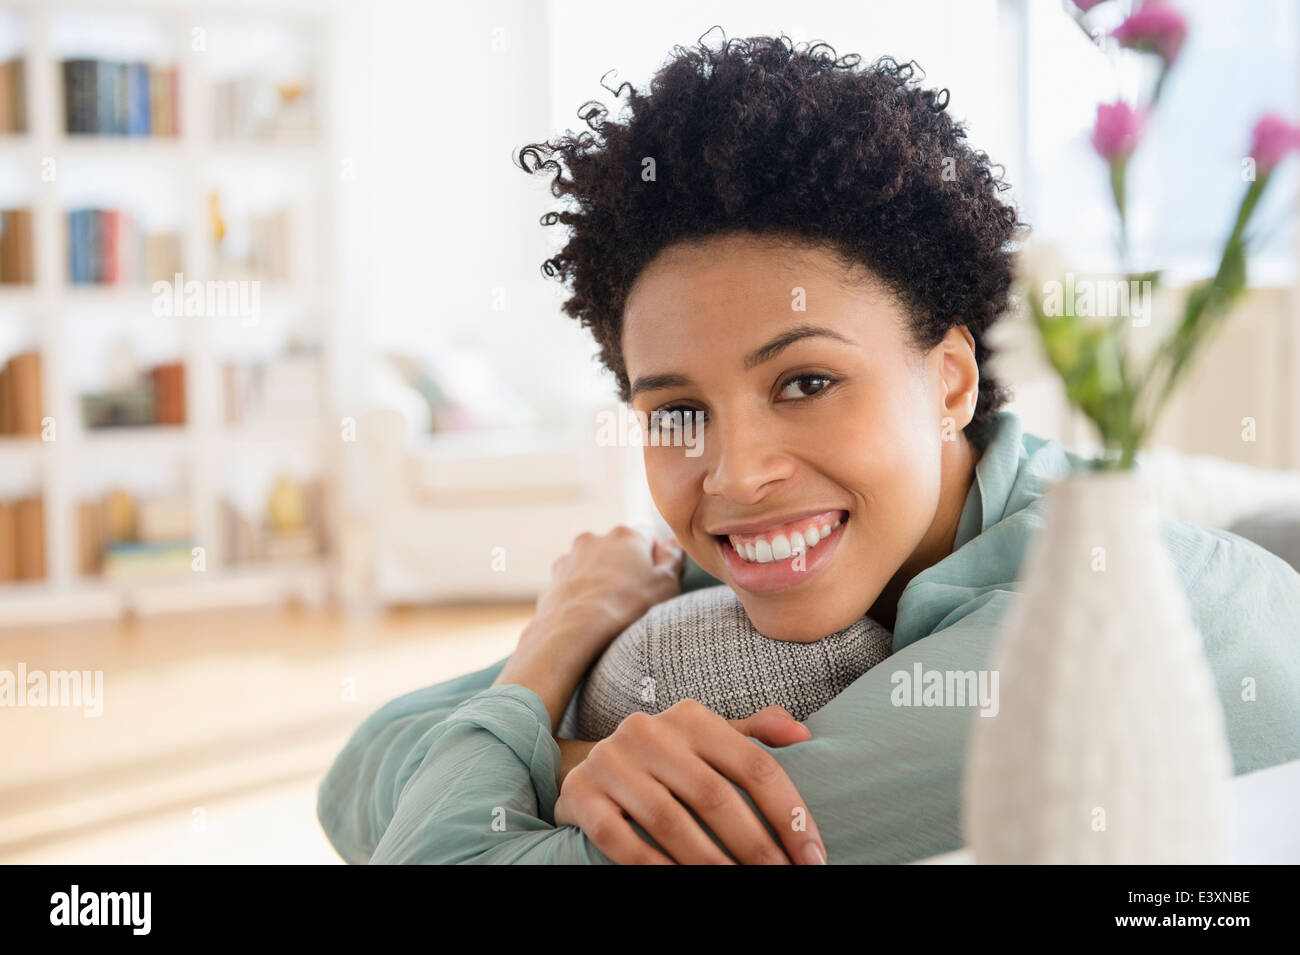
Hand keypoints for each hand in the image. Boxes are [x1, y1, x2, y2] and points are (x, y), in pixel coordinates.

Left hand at [533, 525, 683, 652]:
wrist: (574, 631)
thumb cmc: (627, 607)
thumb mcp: (666, 585)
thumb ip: (673, 559)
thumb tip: (674, 543)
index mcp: (627, 535)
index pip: (649, 537)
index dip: (656, 559)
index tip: (658, 582)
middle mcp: (597, 538)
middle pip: (620, 548)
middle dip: (628, 566)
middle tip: (637, 596)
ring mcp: (572, 556)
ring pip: (596, 562)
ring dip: (604, 576)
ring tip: (611, 607)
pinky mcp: (555, 576)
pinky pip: (576, 579)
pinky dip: (584, 589)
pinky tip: (591, 611)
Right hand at [554, 700, 826, 864]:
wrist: (589, 763)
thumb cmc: (668, 758)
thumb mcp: (709, 738)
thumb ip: (755, 733)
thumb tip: (803, 732)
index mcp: (691, 717)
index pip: (753, 765)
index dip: (789, 814)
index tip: (812, 856)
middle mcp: (649, 731)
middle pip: (715, 797)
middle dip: (756, 848)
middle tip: (780, 880)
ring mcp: (611, 761)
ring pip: (670, 822)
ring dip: (710, 864)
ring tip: (739, 888)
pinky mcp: (582, 793)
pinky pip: (621, 839)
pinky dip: (655, 867)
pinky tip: (681, 884)